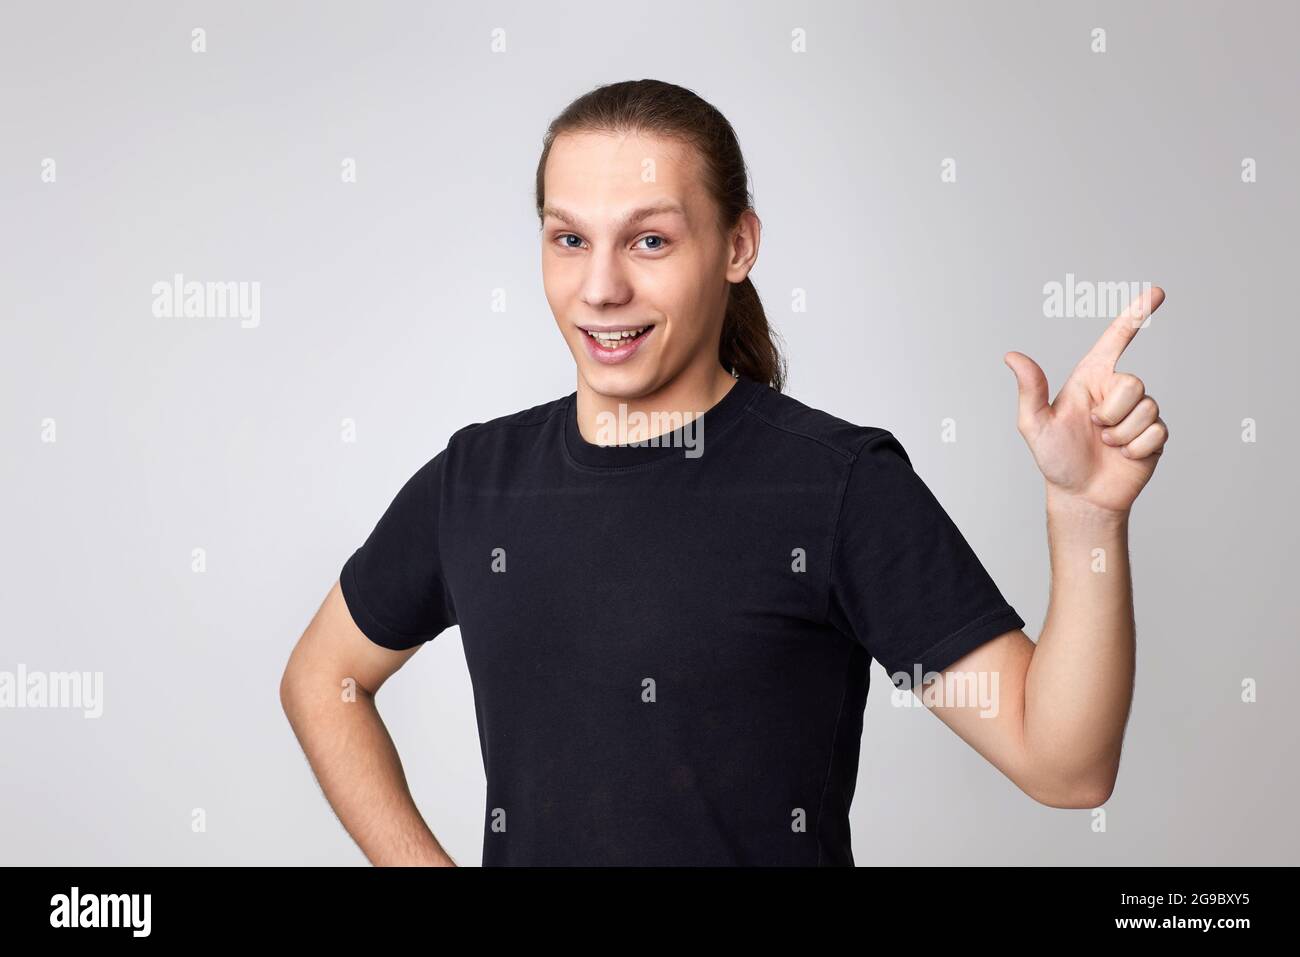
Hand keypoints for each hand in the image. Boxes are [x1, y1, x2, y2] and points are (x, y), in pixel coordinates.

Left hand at [1005, 286, 1169, 516]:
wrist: (1081, 495)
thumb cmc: (1056, 458)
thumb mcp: (1034, 424)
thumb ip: (1030, 389)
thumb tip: (1011, 356)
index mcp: (1091, 379)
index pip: (1116, 340)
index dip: (1135, 315)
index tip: (1156, 292)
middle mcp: (1116, 391)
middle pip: (1134, 382)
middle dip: (1112, 412)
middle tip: (1095, 430)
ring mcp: (1138, 412)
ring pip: (1147, 409)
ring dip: (1122, 435)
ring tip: (1106, 445)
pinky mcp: (1155, 434)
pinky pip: (1156, 432)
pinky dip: (1136, 449)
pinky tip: (1123, 456)